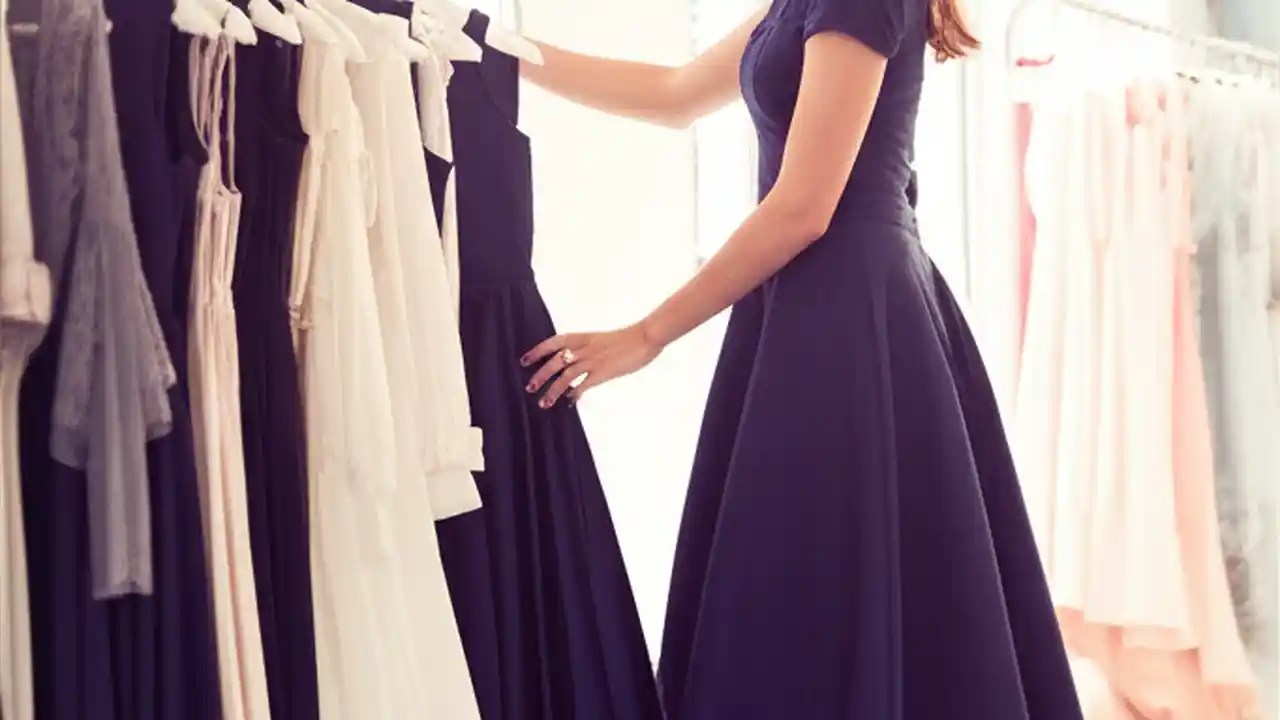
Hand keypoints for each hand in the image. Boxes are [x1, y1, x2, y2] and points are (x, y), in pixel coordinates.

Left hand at [520, 323, 663, 408]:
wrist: (644, 337)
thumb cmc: (626, 339)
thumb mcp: (600, 340)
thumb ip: (586, 349)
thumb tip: (574, 361)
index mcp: (582, 337)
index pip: (553, 343)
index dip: (537, 352)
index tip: (524, 361)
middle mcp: (583, 348)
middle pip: (555, 361)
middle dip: (540, 375)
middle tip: (529, 387)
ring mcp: (592, 360)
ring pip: (565, 376)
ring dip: (553, 390)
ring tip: (544, 403)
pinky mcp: (603, 372)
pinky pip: (583, 385)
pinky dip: (574, 395)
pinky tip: (570, 402)